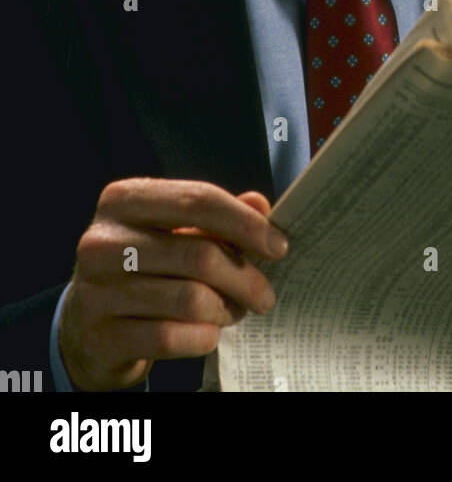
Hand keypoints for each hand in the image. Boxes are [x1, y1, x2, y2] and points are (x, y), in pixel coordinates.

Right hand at [59, 178, 288, 390]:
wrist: (86, 322)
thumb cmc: (141, 266)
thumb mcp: (171, 230)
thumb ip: (216, 216)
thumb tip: (260, 204)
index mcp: (124, 200)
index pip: (198, 200)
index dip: (246, 223)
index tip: (278, 245)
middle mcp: (103, 241)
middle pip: (199, 254)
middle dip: (244, 277)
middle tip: (264, 294)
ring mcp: (97, 290)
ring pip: (190, 299)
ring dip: (224, 310)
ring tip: (233, 312)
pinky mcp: (102, 336)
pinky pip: (171, 338)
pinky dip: (202, 338)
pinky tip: (209, 333)